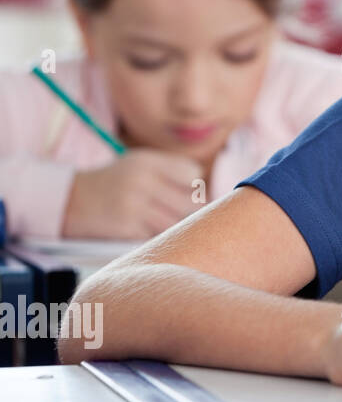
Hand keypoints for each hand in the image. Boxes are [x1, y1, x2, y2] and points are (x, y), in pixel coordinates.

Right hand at [61, 149, 203, 238]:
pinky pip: (158, 237)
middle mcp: (142, 180)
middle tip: (191, 219)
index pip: (193, 174)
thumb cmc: (115, 183)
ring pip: (177, 223)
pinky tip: (155, 236)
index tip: (192, 196)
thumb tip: (212, 196)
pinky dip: (161, 239)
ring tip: (174, 230)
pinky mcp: (126, 227)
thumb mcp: (139, 165)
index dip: (196, 188)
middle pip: (190, 202)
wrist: (69, 200)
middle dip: (193, 213)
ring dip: (179, 229)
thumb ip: (173, 173)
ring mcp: (133, 204)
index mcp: (148, 162)